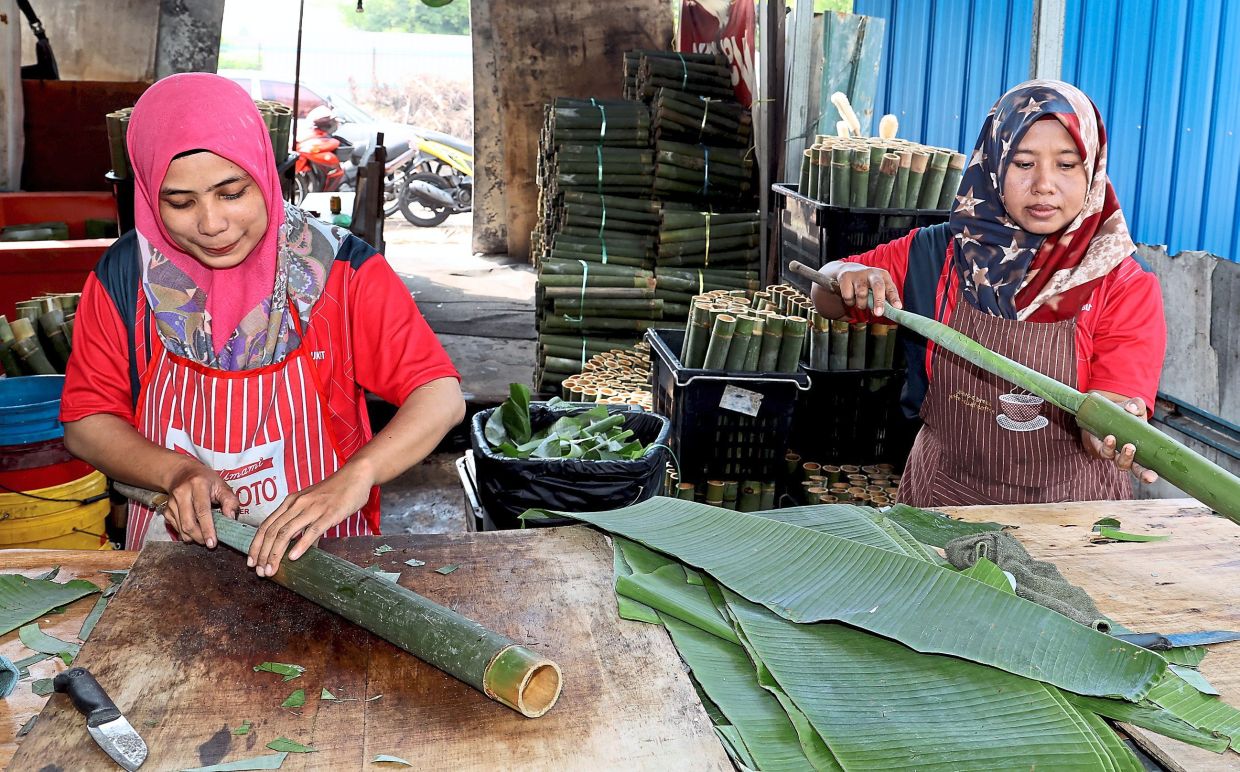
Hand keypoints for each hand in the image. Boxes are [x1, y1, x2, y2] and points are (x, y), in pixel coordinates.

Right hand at [161, 457, 240, 548]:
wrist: (182, 473)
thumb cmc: (206, 480)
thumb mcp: (222, 485)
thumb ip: (230, 501)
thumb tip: (231, 518)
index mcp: (198, 485)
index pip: (202, 511)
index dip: (207, 529)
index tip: (213, 543)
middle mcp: (182, 493)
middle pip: (188, 523)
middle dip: (200, 537)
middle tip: (210, 543)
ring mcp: (171, 502)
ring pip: (181, 528)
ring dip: (193, 538)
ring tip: (204, 537)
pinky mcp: (166, 510)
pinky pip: (176, 528)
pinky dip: (185, 534)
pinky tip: (194, 531)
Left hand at [247, 462, 374, 576]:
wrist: (355, 475)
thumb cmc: (335, 491)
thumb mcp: (311, 502)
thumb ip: (300, 520)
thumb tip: (293, 543)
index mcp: (290, 501)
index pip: (266, 525)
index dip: (256, 545)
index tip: (251, 561)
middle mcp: (297, 504)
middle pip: (272, 531)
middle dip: (263, 553)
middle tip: (259, 571)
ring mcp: (313, 508)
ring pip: (287, 532)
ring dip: (276, 553)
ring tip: (271, 569)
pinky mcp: (329, 514)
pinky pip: (312, 530)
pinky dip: (300, 545)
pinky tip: (293, 557)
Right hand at [832, 264, 901, 316]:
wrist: (848, 270)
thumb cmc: (867, 283)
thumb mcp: (878, 287)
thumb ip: (884, 299)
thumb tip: (888, 312)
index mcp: (883, 276)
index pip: (891, 288)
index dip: (894, 298)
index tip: (897, 307)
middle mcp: (872, 273)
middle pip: (877, 287)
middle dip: (878, 301)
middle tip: (878, 314)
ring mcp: (858, 275)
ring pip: (861, 294)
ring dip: (861, 304)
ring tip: (861, 304)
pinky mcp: (846, 277)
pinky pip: (848, 296)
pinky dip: (850, 302)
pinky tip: (851, 297)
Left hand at [1080, 394, 1158, 483]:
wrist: (1101, 414)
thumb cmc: (1125, 414)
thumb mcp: (1135, 408)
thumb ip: (1137, 406)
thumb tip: (1132, 409)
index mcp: (1142, 452)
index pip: (1147, 469)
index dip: (1149, 475)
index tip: (1153, 477)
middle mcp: (1128, 457)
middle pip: (1135, 470)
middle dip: (1141, 473)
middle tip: (1147, 473)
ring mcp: (1114, 454)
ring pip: (1119, 462)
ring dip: (1124, 456)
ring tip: (1128, 446)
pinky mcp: (1100, 448)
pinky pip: (1104, 451)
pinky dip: (1108, 445)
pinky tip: (1110, 438)